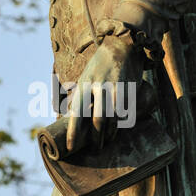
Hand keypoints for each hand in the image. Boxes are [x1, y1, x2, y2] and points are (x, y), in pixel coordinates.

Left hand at [65, 34, 147, 154]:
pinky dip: (120, 123)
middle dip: (96, 139)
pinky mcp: (128, 89)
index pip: (76, 113)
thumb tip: (67, 115)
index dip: (73, 132)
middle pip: (97, 121)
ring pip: (112, 119)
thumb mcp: (84, 78)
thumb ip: (78, 96)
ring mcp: (114, 88)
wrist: (121, 46)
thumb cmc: (99, 66)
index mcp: (83, 84)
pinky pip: (124, 112)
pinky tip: (117, 128)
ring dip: (109, 134)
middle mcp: (97, 86)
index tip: (71, 147)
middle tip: (95, 149)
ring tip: (106, 142)